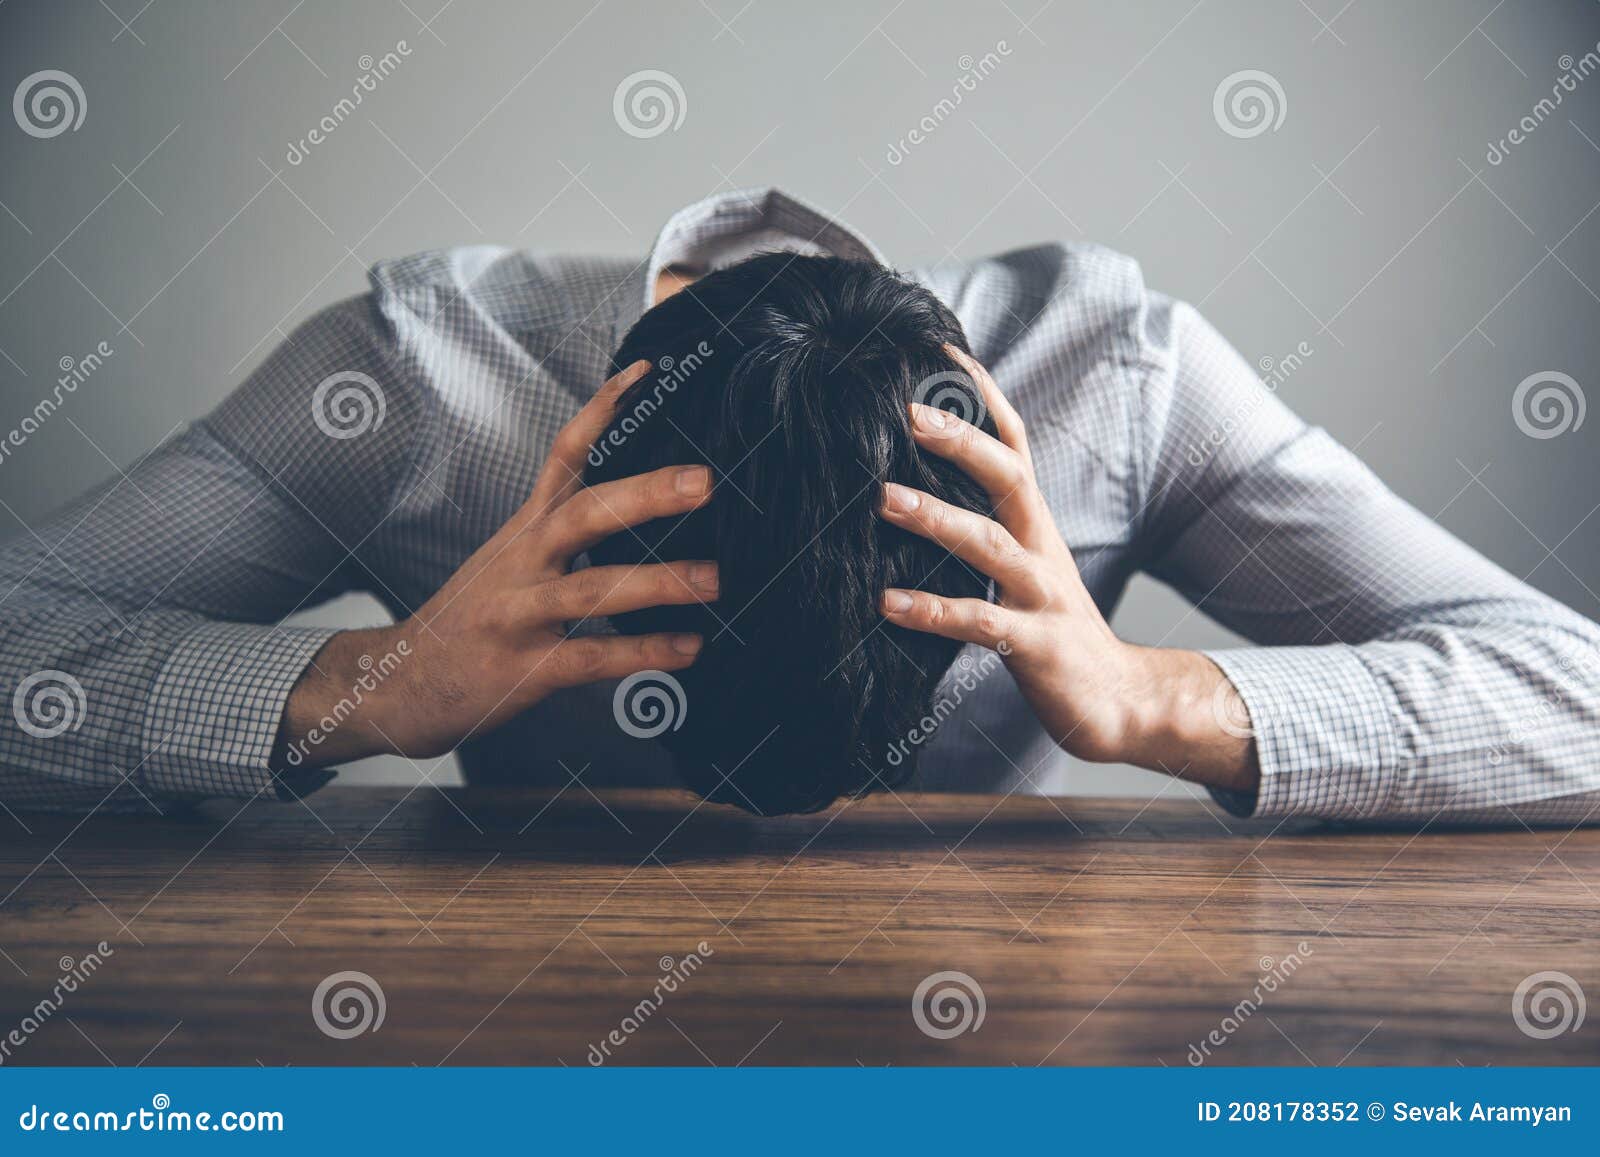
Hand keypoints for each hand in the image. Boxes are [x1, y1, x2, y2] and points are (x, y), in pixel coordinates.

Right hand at [275, 360, 718, 766]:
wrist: (399, 683)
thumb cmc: (470, 620)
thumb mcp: (508, 561)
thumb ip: (562, 534)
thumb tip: (639, 503)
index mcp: (524, 530)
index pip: (562, 455)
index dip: (601, 411)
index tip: (644, 373)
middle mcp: (522, 562)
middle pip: (584, 513)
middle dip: (645, 494)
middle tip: (705, 482)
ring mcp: (520, 615)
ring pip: (591, 589)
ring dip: (658, 582)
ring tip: (715, 579)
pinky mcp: (524, 669)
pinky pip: (590, 657)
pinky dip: (642, 652)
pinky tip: (688, 648)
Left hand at [878, 346, 1258, 790]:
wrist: (1115, 700)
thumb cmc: (1051, 627)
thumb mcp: (1021, 565)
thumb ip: (982, 525)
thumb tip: (912, 485)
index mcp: (1034, 522)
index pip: (1013, 442)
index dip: (983, 396)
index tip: (940, 352)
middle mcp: (1041, 546)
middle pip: (1008, 476)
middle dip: (960, 440)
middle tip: (906, 413)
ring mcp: (1040, 594)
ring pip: (991, 545)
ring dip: (936, 518)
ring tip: (882, 499)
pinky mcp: (1034, 644)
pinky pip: (979, 621)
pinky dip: (932, 609)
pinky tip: (887, 603)